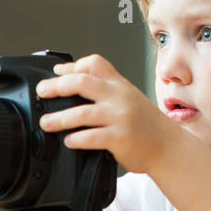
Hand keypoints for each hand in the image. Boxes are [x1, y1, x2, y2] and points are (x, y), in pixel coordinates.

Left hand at [32, 54, 185, 174]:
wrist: (168, 147)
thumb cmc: (147, 125)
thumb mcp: (129, 98)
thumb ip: (106, 91)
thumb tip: (72, 84)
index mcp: (119, 85)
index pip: (94, 63)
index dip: (72, 66)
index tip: (56, 72)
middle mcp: (119, 97)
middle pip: (82, 83)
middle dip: (57, 87)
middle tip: (42, 92)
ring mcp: (120, 117)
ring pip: (82, 112)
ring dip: (59, 118)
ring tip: (46, 123)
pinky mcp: (120, 138)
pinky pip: (92, 137)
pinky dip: (76, 139)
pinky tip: (69, 141)